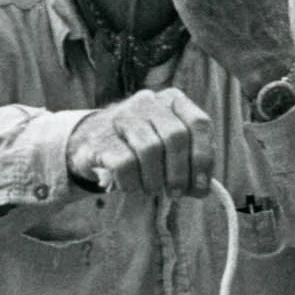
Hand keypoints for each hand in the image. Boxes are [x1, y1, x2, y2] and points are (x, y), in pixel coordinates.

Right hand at [65, 86, 213, 198]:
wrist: (91, 143)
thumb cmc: (140, 149)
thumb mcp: (169, 148)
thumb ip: (189, 162)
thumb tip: (201, 189)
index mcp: (172, 100)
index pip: (199, 123)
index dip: (203, 157)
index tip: (201, 185)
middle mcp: (148, 102)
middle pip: (176, 137)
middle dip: (179, 172)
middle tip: (175, 193)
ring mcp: (122, 116)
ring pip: (150, 149)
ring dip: (155, 179)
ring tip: (152, 189)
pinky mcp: (101, 138)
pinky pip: (124, 164)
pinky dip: (132, 182)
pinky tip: (131, 186)